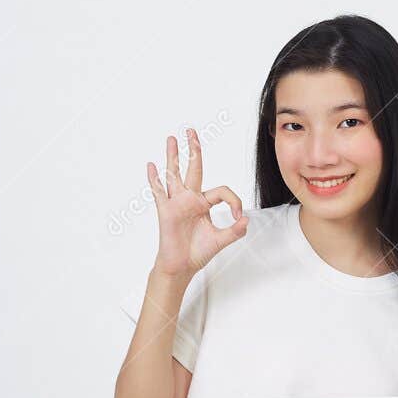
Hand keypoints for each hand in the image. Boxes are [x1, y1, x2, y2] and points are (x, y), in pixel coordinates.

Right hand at [147, 126, 248, 279]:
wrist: (182, 266)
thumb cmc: (198, 252)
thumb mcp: (221, 240)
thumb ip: (235, 231)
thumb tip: (246, 220)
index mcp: (204, 203)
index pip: (222, 191)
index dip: (234, 200)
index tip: (238, 215)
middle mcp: (190, 199)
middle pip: (193, 168)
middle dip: (194, 149)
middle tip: (191, 131)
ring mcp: (176, 203)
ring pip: (175, 174)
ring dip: (173, 156)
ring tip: (172, 138)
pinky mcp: (166, 211)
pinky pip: (159, 192)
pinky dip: (155, 179)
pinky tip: (151, 166)